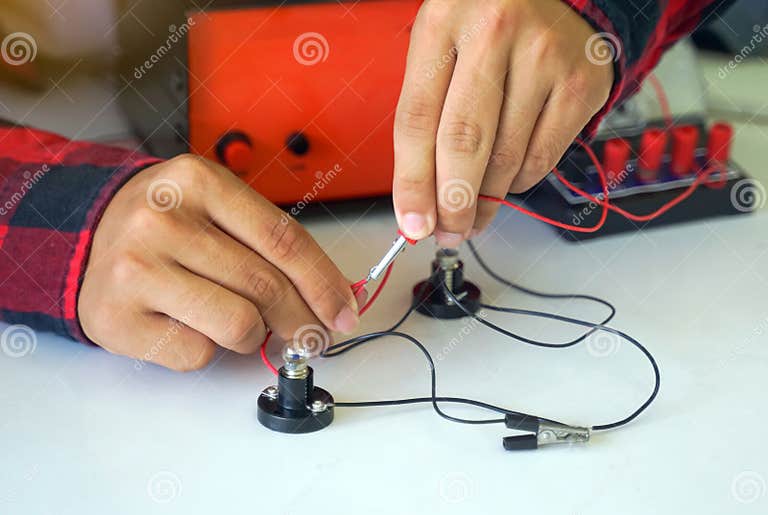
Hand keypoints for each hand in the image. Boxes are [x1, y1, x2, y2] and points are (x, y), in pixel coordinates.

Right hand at [79, 155, 362, 370]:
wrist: (89, 236)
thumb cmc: (169, 224)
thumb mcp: (218, 207)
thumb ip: (270, 243)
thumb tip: (331, 300)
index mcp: (198, 181)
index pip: (283, 239)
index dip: (324, 282)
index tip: (344, 312)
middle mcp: (162, 221)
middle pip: (265, 286)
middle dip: (302, 320)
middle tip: (313, 336)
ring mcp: (135, 270)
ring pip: (239, 324)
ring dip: (252, 334)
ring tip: (236, 319)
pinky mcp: (117, 318)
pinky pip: (199, 353)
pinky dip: (209, 349)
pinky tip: (191, 325)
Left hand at [393, 0, 613, 245]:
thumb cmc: (486, 27)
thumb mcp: (441, 48)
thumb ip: (427, 114)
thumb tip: (422, 198)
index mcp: (443, 22)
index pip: (418, 119)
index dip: (412, 183)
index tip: (413, 224)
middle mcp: (494, 33)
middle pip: (465, 143)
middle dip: (452, 205)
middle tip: (448, 233)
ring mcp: (544, 57)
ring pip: (506, 159)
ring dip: (485, 201)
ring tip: (472, 213)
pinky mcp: (582, 84)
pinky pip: (542, 158)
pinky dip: (519, 182)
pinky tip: (507, 177)